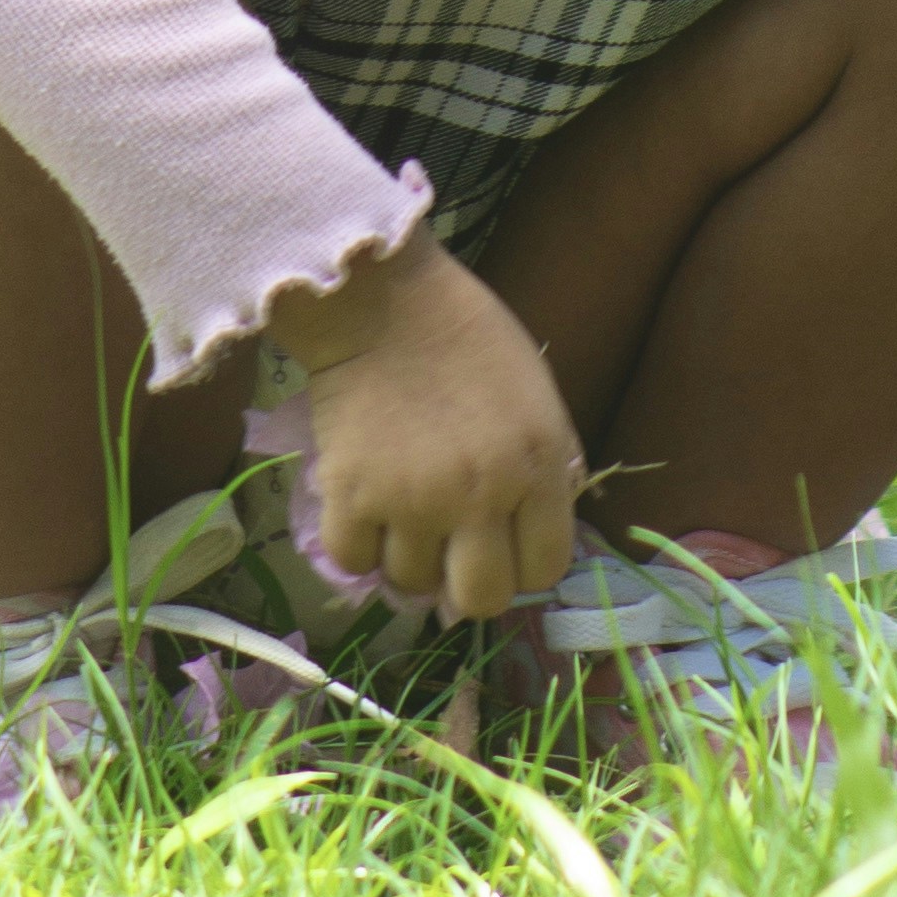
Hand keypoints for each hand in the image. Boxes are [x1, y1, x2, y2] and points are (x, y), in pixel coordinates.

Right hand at [266, 230, 583, 619]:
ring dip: (408, 556)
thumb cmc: (467, 335)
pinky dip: (357, 544)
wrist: (382, 297)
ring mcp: (413, 500)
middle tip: (451, 549)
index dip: (523, 563)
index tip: (503, 541)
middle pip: (480, 600)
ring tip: (401, 510)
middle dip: (467, 583)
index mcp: (538, 466)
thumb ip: (542, 470)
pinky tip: (363, 508)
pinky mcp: (351, 495)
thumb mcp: (536, 397)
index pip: (545, 570)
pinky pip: (354, 561)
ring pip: (412, 584)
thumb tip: (527, 541)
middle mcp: (481, 495)